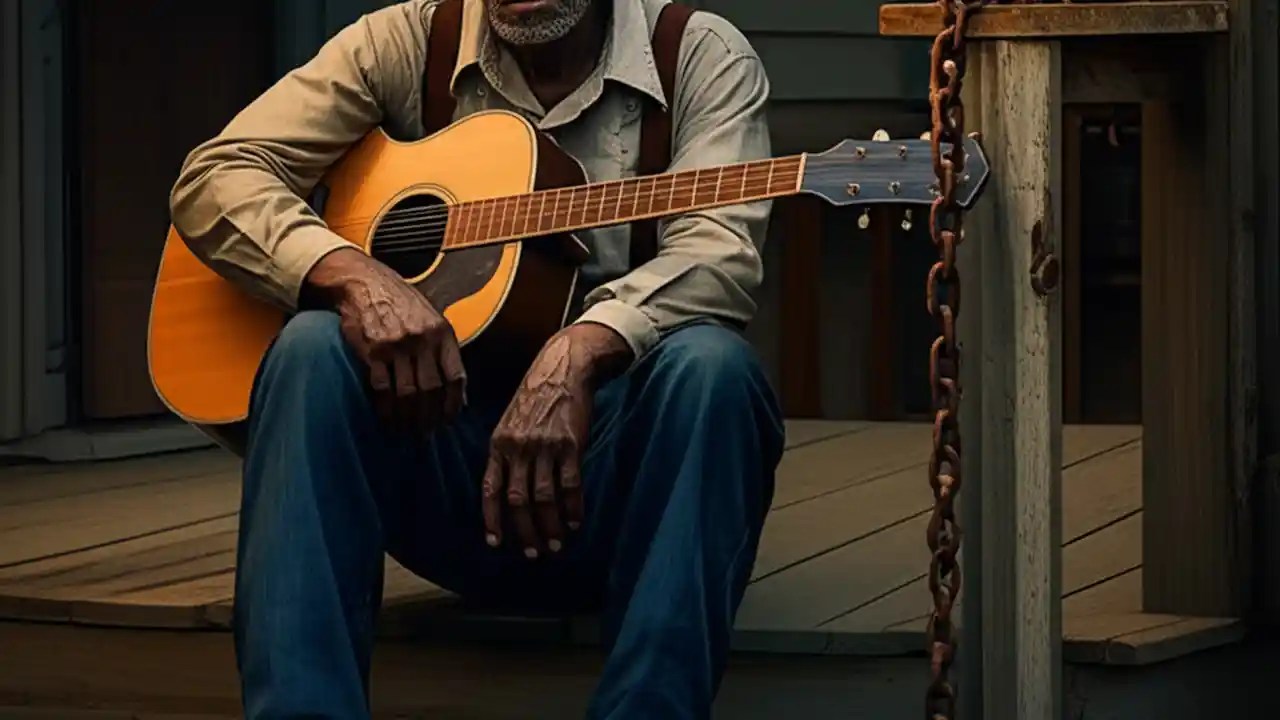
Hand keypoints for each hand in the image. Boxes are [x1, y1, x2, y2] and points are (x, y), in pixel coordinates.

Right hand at [303, 247, 465, 433]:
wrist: (365, 282)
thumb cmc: (400, 304)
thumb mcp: (432, 318)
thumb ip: (445, 351)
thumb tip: (460, 391)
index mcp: (442, 333)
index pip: (456, 377)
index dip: (453, 405)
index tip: (448, 421)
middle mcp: (422, 340)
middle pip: (431, 390)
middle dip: (429, 418)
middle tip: (425, 434)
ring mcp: (397, 346)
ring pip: (408, 394)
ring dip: (408, 418)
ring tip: (407, 431)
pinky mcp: (372, 351)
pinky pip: (382, 388)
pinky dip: (385, 409)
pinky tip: (387, 419)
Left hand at [482, 323, 631, 557]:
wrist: (562, 368)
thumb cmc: (535, 397)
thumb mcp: (509, 422)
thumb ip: (506, 454)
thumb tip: (506, 490)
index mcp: (498, 445)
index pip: (490, 490)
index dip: (492, 519)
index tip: (496, 543)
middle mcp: (518, 448)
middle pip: (518, 501)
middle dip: (525, 532)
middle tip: (535, 553)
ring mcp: (544, 447)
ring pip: (544, 498)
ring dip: (550, 526)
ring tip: (557, 544)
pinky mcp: (570, 445)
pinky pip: (570, 485)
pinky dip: (573, 508)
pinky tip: (576, 522)